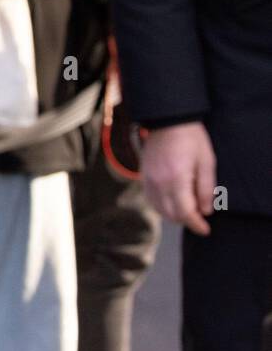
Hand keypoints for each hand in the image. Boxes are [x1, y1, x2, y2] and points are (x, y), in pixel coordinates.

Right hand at [140, 121, 216, 235]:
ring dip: (173, 215)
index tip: (205, 230)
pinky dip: (161, 206)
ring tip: (187, 211)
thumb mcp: (207, 162)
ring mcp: (148, 179)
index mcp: (176, 179)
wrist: (168, 120)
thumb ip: (206, 188)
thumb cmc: (191, 139)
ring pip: (158, 208)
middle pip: (170, 214)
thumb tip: (206, 211)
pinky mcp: (143, 175)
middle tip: (199, 221)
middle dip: (186, 221)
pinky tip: (172, 203)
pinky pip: (150, 198)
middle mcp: (159, 182)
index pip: (185, 212)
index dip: (196, 224)